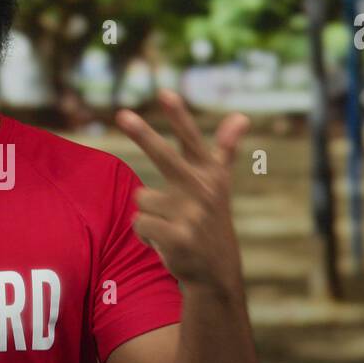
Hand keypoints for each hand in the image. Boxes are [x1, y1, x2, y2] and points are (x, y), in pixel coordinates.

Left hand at [115, 89, 249, 294]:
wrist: (215, 270)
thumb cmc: (209, 219)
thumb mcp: (219, 183)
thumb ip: (225, 149)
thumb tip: (241, 115)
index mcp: (210, 174)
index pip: (191, 140)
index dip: (179, 116)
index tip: (165, 92)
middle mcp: (203, 190)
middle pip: (165, 156)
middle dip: (143, 134)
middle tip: (122, 114)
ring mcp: (191, 214)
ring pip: (142, 199)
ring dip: (149, 214)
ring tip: (171, 227)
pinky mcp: (178, 236)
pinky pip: (139, 223)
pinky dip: (144, 234)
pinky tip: (165, 242)